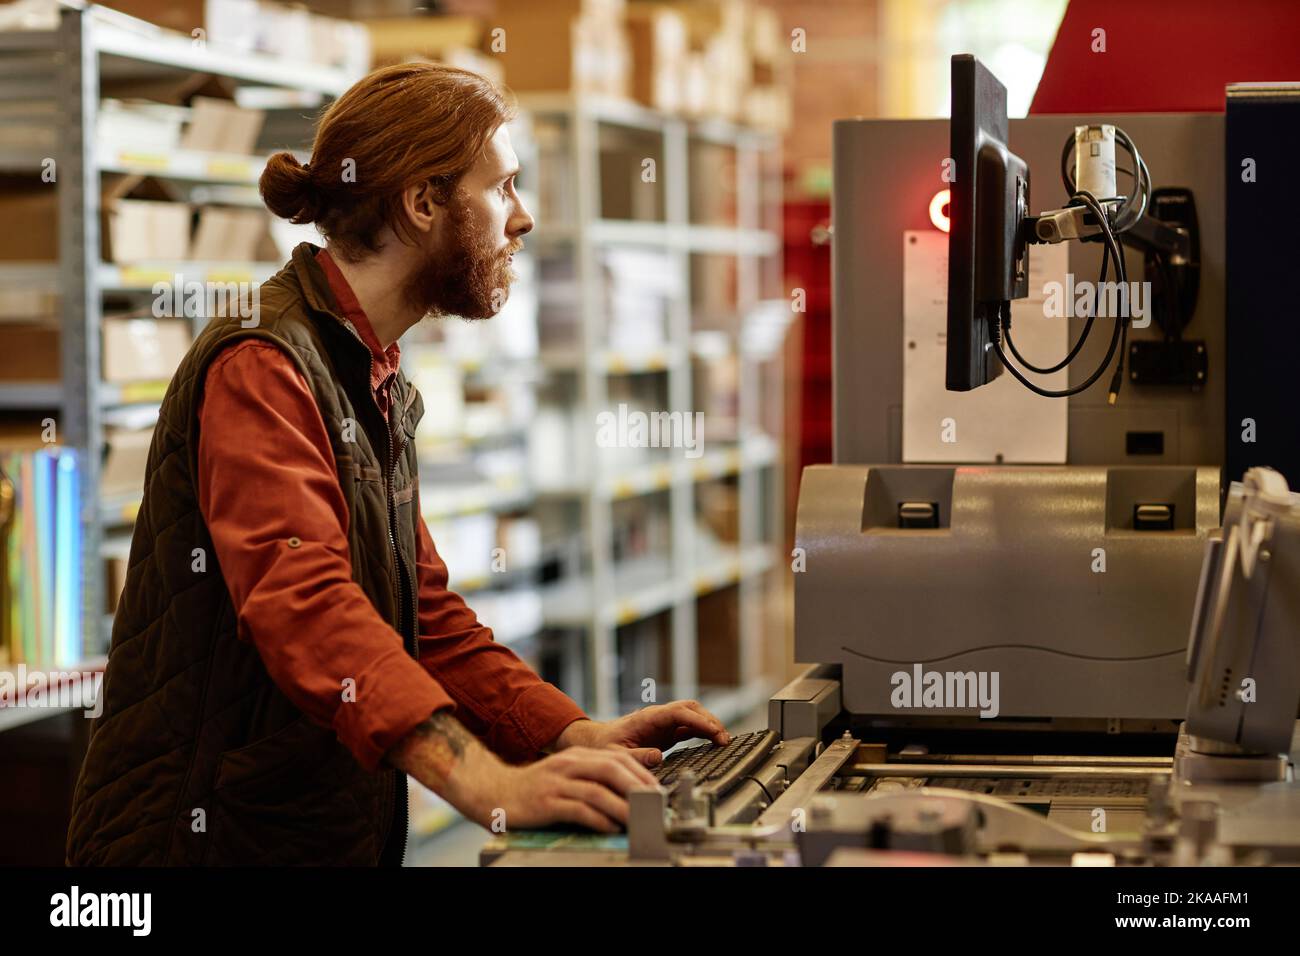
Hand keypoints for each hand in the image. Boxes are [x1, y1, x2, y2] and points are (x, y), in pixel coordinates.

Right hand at [480, 746, 660, 833]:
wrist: (494, 792)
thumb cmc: (534, 788)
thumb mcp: (565, 775)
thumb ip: (592, 779)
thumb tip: (628, 793)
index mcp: (576, 756)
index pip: (617, 758)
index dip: (640, 772)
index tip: (656, 789)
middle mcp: (568, 765)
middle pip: (611, 769)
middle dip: (637, 787)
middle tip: (654, 803)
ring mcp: (556, 783)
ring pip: (597, 791)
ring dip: (622, 806)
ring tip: (638, 819)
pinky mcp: (546, 802)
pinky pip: (578, 810)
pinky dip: (598, 819)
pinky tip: (610, 827)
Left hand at [556, 700, 730, 767]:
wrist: (596, 742)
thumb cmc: (604, 746)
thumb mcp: (616, 753)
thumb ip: (636, 756)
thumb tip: (658, 757)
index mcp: (648, 718)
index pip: (680, 712)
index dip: (699, 721)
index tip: (715, 732)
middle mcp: (659, 717)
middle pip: (691, 709)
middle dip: (710, 720)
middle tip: (724, 739)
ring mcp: (664, 723)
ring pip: (693, 716)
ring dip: (709, 725)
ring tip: (724, 741)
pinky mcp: (666, 732)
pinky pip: (689, 728)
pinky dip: (703, 733)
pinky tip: (714, 743)